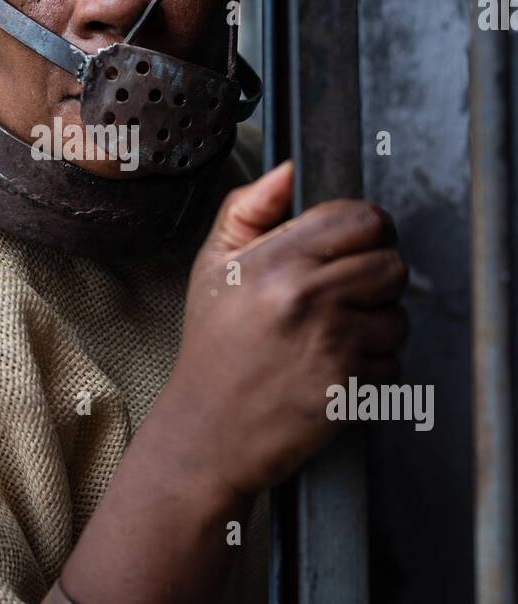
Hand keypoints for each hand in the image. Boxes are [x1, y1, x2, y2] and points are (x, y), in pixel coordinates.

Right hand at [165, 162, 408, 497]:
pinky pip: (392, 362)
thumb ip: (249, 208)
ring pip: (398, 316)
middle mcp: (306, 297)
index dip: (365, 230)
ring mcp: (331, 344)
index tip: (353, 248)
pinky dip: (373, 369)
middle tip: (346, 296)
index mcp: (275, 259)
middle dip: (376, 279)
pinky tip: (333, 371)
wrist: (206, 433)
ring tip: (334, 338)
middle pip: (391, 264)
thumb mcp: (213, 266)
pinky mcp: (348, 386)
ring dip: (377, 328)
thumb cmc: (212, 349)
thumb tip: (289, 170)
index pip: (362, 219)